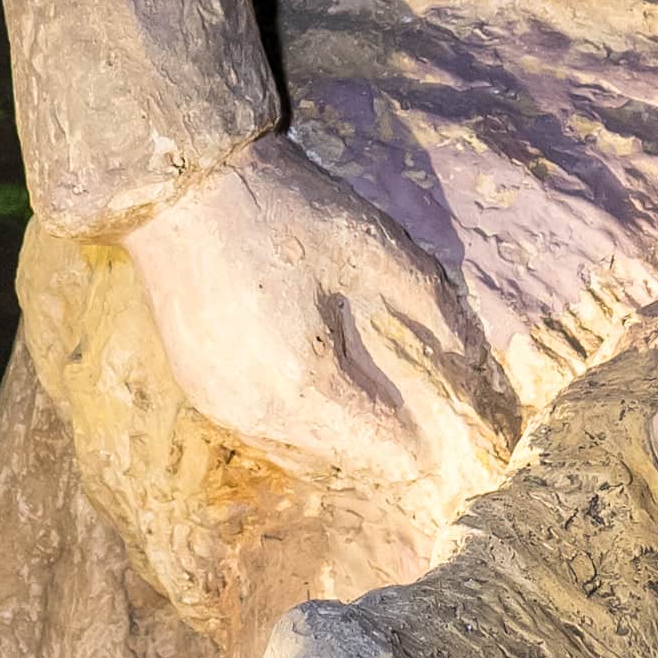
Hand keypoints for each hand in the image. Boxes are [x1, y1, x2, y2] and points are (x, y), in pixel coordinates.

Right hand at [111, 140, 503, 492]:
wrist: (182, 189)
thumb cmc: (282, 211)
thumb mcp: (372, 247)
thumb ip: (433, 308)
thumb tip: (475, 362)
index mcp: (306, 384)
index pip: (386, 453)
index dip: (429, 448)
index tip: (459, 434)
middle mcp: (259, 415)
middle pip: (344, 467)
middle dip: (389, 453)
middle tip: (427, 429)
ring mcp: (222, 408)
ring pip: (300, 458)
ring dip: (344, 448)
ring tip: (381, 418)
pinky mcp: (199, 392)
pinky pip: (264, 436)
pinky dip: (303, 432)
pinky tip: (325, 400)